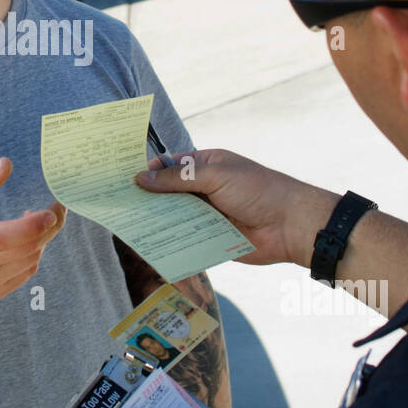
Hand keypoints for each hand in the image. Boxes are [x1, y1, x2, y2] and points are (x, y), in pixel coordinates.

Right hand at [0, 157, 66, 312]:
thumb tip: (7, 164)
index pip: (1, 236)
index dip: (31, 225)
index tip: (49, 210)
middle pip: (25, 248)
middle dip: (49, 226)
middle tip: (56, 207)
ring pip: (30, 260)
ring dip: (41, 239)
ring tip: (34, 219)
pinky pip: (25, 273)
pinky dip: (33, 254)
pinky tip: (23, 239)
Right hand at [134, 149, 336, 267]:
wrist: (291, 226)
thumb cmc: (258, 190)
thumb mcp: (215, 176)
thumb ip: (178, 178)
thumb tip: (142, 178)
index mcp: (207, 166)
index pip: (171, 165)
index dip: (148, 170)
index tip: (122, 177)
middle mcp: (205, 189)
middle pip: (169, 193)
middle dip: (147, 197)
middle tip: (117, 203)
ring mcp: (207, 214)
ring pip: (174, 216)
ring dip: (156, 220)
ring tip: (126, 223)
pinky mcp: (210, 238)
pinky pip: (185, 238)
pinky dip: (170, 240)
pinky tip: (148, 243)